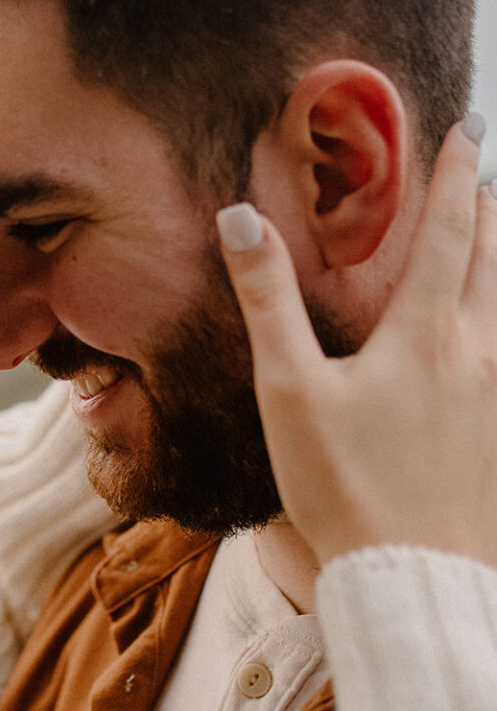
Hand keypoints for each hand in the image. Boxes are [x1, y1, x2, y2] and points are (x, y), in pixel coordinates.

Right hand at [217, 117, 496, 566]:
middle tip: (487, 174)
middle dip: (490, 211)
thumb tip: (238, 219)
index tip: (465, 130)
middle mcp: (476, 356)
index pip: (450, 232)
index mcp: (425, 335)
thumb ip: (268, 301)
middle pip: (495, 262)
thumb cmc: (344, 486)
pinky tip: (492, 342)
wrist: (412, 579)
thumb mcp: (289, 389)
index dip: (457, 176)